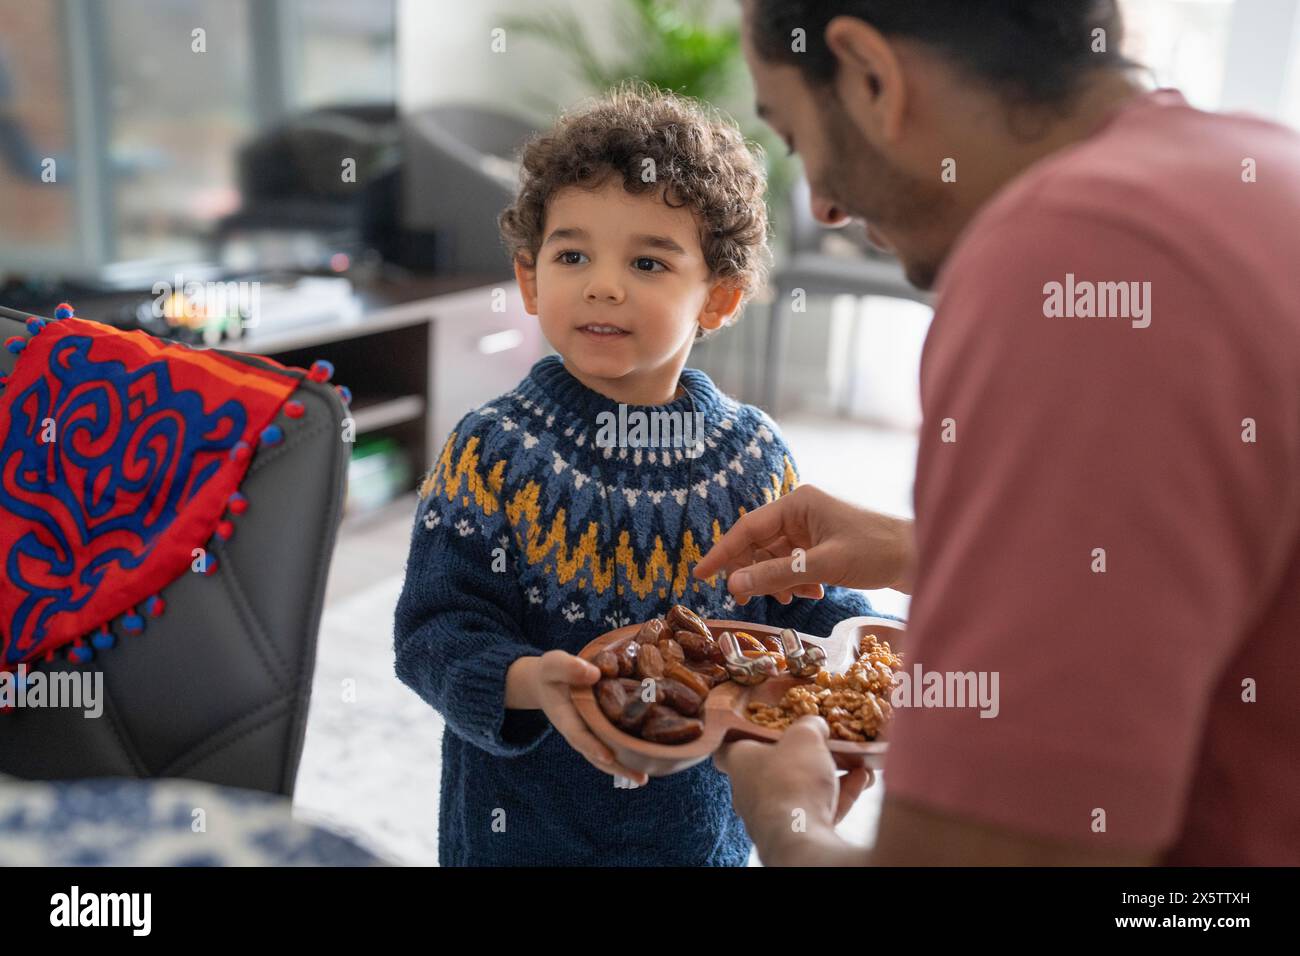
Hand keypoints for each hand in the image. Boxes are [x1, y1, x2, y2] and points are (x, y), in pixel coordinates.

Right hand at [509, 651, 648, 785]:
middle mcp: (579, 731)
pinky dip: (627, 752)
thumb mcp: (554, 664)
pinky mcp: (600, 729)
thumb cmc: (552, 673)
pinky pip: (613, 743)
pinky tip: (647, 759)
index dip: (592, 746)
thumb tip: (595, 673)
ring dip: (624, 767)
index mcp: (565, 718)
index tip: (608, 756)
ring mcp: (589, 733)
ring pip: (606, 754)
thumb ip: (568, 667)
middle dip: (617, 767)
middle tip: (640, 779)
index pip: (578, 735)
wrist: (548, 682)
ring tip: (644, 779)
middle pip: (596, 754)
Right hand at [693, 484, 914, 602]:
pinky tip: (812, 594)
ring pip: (775, 557)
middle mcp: (801, 510)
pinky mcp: (823, 543)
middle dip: (754, 573)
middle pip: (758, 544)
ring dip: (778, 581)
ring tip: (790, 600)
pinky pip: (793, 563)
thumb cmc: (876, 553)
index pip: (747, 528)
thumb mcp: (822, 566)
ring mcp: (812, 527)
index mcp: (797, 503)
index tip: (699, 576)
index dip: (721, 553)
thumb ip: (776, 575)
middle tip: (745, 601)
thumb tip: (733, 586)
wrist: (919, 556)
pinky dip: (795, 581)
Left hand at [714, 717, 870, 865]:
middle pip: (774, 766)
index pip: (728, 747)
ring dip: (829, 775)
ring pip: (802, 788)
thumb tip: (816, 725)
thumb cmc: (792, 779)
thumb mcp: (805, 736)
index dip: (742, 734)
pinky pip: (818, 809)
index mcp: (740, 762)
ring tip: (856, 762)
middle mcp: (750, 790)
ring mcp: (771, 815)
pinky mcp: (794, 834)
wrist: (801, 837)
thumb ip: (810, 725)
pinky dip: (839, 795)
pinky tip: (862, 780)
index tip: (759, 727)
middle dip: (802, 755)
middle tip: (824, 743)